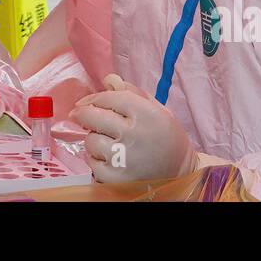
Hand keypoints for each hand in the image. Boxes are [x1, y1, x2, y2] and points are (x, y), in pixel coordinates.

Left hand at [70, 74, 197, 183]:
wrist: (181, 174)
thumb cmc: (167, 139)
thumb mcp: (157, 109)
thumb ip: (132, 92)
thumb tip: (108, 80)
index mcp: (146, 114)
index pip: (108, 98)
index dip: (94, 98)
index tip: (86, 101)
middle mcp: (134, 135)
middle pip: (92, 117)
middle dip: (83, 114)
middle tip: (80, 115)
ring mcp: (124, 159)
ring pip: (91, 140)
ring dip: (94, 138)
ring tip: (107, 141)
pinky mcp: (117, 180)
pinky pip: (92, 164)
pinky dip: (96, 160)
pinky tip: (108, 159)